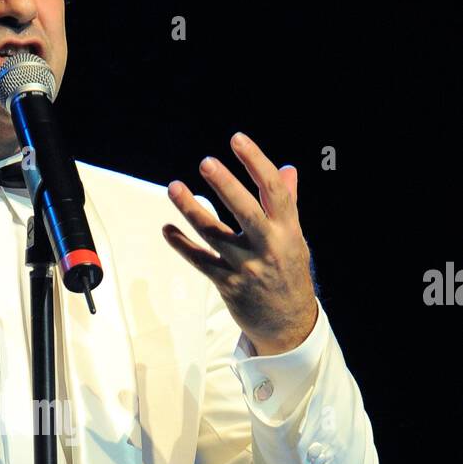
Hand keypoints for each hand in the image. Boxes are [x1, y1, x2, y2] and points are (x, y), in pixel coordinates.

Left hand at [162, 132, 317, 354]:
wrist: (288, 323)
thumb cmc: (289, 273)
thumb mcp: (295, 238)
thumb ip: (287, 204)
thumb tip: (286, 169)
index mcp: (287, 230)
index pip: (273, 191)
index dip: (256, 162)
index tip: (238, 139)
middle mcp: (268, 247)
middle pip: (245, 210)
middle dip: (226, 185)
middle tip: (206, 163)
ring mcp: (247, 267)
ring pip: (214, 234)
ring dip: (191, 209)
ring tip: (174, 187)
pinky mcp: (228, 284)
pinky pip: (200, 260)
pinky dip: (182, 245)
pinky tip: (167, 228)